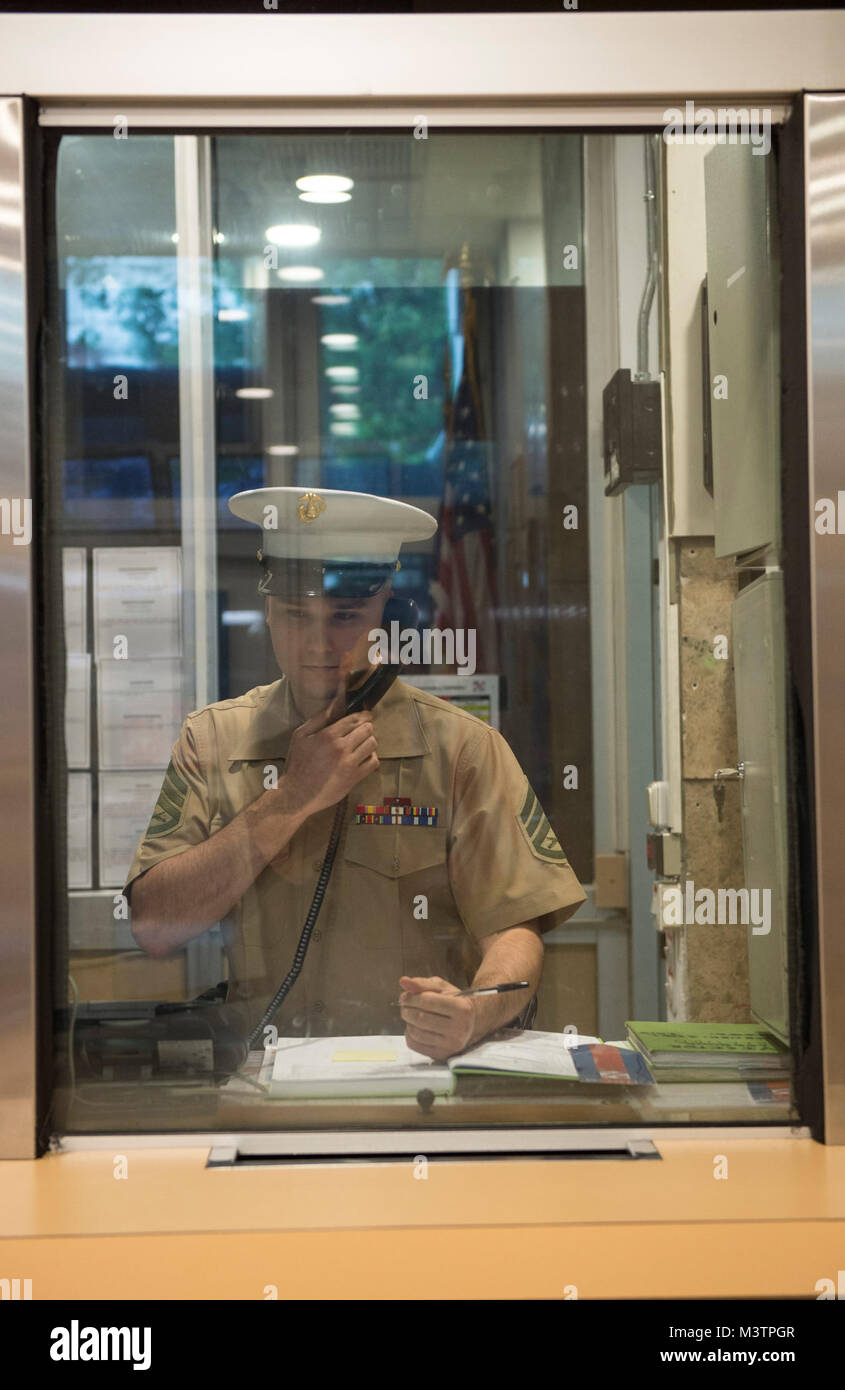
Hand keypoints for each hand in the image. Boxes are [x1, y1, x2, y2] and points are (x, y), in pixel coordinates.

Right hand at [281, 668, 378, 817]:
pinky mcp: (354, 778)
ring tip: (362, 743)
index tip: (366, 715)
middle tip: (363, 730)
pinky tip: (363, 758)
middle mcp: (341, 748)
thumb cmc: (297, 763)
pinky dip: (371, 758)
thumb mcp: (301, 735)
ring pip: (372, 744)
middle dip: (367, 727)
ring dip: (369, 741)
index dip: (364, 715)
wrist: (297, 793)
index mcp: (328, 735)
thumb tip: (336, 701)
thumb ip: (320, 717)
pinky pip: (373, 762)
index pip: (355, 719)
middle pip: (367, 729)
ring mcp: (349, 763)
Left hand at [399, 975, 475, 1060]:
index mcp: (462, 1009)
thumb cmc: (455, 1003)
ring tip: (410, 1015)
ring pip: (416, 1033)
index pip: (427, 1001)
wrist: (472, 1023)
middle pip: (420, 1018)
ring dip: (408, 1022)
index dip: (411, 998)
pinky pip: (415, 1045)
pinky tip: (414, 1027)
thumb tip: (403, 981)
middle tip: (404, 1005)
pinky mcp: (442, 1055)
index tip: (404, 996)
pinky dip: (409, 1035)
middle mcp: (459, 1029)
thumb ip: (422, 984)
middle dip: (407, 1010)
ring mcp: (451, 1044)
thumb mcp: (443, 988)